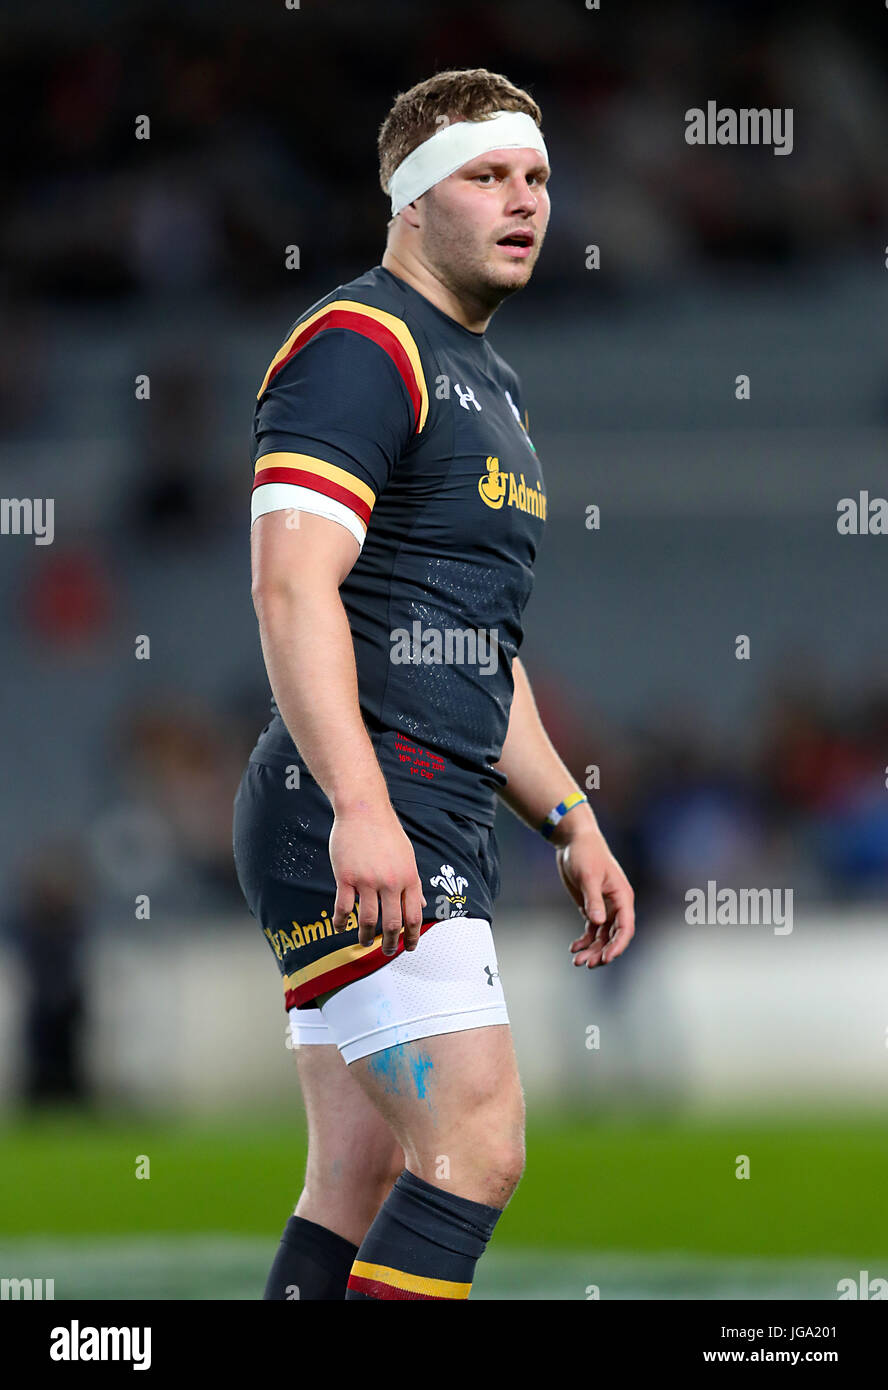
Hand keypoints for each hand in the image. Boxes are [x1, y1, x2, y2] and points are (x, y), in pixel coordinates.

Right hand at [329, 802, 426, 954]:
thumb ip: (412, 883)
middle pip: (391, 923)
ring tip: (363, 942)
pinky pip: (344, 907)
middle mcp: (390, 882)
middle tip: (385, 952)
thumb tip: (421, 904)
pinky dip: (342, 921)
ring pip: (368, 920)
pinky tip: (340, 926)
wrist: (363, 809)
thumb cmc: (386, 832)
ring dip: (365, 936)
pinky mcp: (346, 877)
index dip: (412, 936)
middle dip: (389, 943)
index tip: (409, 947)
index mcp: (408, 877)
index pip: (413, 915)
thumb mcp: (407, 856)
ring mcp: (367, 880)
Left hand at [555, 829, 634, 967]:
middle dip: (602, 952)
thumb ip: (593, 899)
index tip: (606, 959)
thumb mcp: (588, 876)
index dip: (617, 945)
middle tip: (586, 964)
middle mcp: (616, 905)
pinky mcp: (591, 907)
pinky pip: (592, 930)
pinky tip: (574, 947)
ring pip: (602, 936)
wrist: (574, 841)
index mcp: (622, 897)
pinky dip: (584, 940)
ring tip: (577, 961)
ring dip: (592, 949)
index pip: (625, 927)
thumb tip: (598, 922)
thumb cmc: (586, 853)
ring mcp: (604, 907)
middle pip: (614, 936)